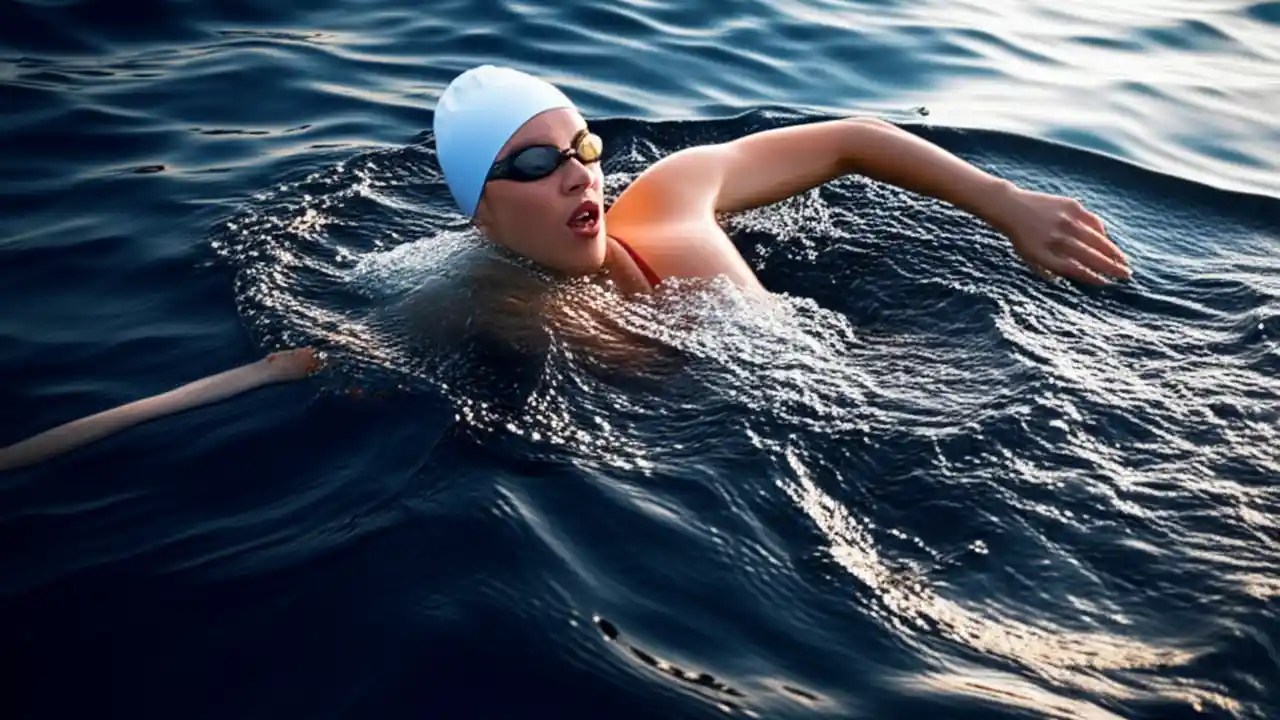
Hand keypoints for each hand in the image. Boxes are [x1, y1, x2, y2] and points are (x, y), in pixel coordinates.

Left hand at [989, 185, 1130, 284]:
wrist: (1012, 207)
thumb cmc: (1023, 238)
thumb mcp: (1031, 258)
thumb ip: (1051, 269)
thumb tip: (1079, 277)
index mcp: (1044, 254)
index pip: (1073, 269)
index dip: (1091, 277)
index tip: (1106, 283)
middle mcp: (1056, 238)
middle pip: (1089, 256)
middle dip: (1110, 267)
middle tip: (1126, 275)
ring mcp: (1065, 220)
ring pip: (1095, 239)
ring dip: (1113, 252)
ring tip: (1124, 262)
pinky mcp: (1071, 206)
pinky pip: (1093, 221)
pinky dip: (1102, 232)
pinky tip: (1107, 242)